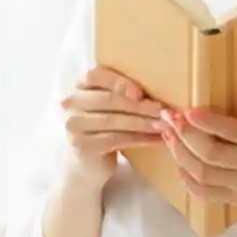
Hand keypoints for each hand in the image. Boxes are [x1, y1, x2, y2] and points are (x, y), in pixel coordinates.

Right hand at [61, 67, 163, 191]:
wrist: (87, 161)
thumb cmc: (105, 124)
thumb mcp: (110, 104)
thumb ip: (123, 91)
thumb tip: (160, 87)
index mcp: (79, 84)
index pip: (94, 76)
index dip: (117, 82)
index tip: (140, 92)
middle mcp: (71, 103)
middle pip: (107, 100)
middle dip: (139, 105)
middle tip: (163, 110)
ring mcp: (74, 125)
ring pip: (113, 121)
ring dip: (143, 123)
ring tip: (165, 125)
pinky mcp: (82, 145)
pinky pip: (115, 140)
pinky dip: (139, 139)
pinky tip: (157, 139)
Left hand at [158, 71, 236, 220]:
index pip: (231, 132)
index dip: (206, 121)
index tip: (188, 110)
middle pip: (210, 153)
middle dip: (184, 135)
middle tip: (167, 117)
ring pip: (203, 173)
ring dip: (179, 154)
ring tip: (166, 135)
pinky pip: (206, 193)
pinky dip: (188, 181)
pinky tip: (179, 164)